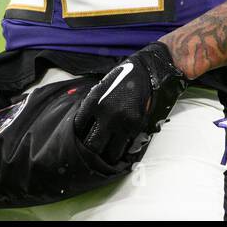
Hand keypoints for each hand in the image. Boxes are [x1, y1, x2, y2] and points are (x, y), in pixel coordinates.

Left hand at [73, 42, 186, 166]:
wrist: (148, 72)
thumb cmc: (124, 76)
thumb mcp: (102, 86)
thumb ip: (93, 104)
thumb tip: (85, 122)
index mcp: (94, 102)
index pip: (79, 127)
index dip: (79, 135)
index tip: (81, 137)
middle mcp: (106, 114)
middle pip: (92, 144)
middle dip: (91, 150)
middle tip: (93, 151)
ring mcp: (122, 122)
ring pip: (110, 152)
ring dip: (108, 154)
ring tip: (107, 155)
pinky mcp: (137, 126)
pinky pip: (126, 146)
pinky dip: (123, 149)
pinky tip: (120, 149)